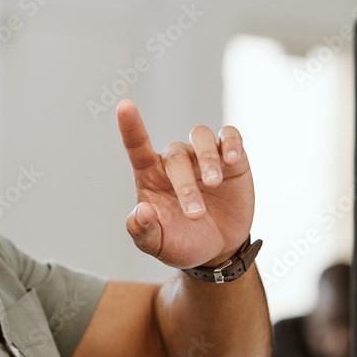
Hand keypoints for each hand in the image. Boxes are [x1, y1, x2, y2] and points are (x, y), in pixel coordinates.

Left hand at [117, 99, 253, 269]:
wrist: (217, 250)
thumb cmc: (180, 241)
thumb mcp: (156, 245)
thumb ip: (142, 231)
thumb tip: (142, 210)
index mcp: (150, 175)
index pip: (137, 145)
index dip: (130, 126)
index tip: (123, 106)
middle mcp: (175, 161)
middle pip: (176, 155)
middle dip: (185, 186)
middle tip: (196, 215)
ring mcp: (203, 157)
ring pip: (201, 136)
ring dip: (208, 157)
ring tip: (213, 184)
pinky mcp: (232, 161)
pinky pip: (230, 136)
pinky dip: (231, 143)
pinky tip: (231, 161)